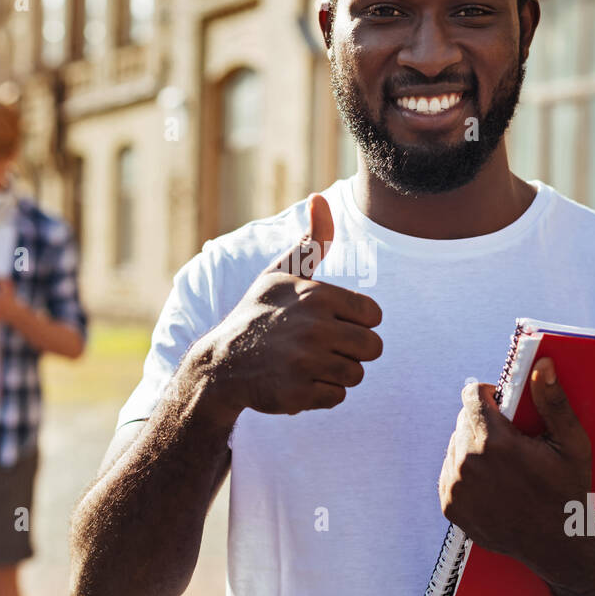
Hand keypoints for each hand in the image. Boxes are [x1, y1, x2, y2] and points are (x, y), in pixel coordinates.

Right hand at [194, 194, 383, 417]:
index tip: (329, 322)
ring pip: (357, 374)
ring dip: (336, 373)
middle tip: (320, 347)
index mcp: (317, 296)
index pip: (374, 316)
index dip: (355, 321)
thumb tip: (319, 197)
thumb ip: (312, 240)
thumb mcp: (282, 273)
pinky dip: (321, 394)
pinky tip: (298, 382)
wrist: (221, 363)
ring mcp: (306, 364)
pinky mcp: (299, 395)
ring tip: (308, 364)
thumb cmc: (259, 313)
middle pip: (372, 348)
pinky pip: (337, 398)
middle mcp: (314, 329)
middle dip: (351, 350)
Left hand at [437, 358, 594, 588]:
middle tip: (510, 440)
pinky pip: (450, 472)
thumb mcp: (571, 444)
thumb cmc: (569, 491)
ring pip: (455, 445)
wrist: (558, 546)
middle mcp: (467, 463)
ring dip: (473, 446)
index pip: (471, 396)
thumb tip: (542, 363)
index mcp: (494, 443)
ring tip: (502, 463)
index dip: (489, 395)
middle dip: (484, 422)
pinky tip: (492, 481)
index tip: (505, 406)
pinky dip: (465, 471)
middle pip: (463, 420)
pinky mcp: (450, 506)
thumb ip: (552, 401)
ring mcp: (455, 487)